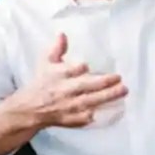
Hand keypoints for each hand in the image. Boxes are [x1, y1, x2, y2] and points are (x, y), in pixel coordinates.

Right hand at [2, 33, 126, 129]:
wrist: (31, 109)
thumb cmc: (42, 83)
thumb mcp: (47, 63)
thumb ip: (57, 49)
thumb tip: (62, 34)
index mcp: (58, 75)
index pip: (71, 70)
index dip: (80, 68)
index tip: (87, 66)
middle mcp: (64, 91)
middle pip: (85, 86)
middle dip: (103, 82)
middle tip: (119, 78)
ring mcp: (69, 107)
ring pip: (90, 101)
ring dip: (108, 96)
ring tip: (123, 90)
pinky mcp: (72, 120)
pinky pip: (87, 117)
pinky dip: (98, 112)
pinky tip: (113, 108)